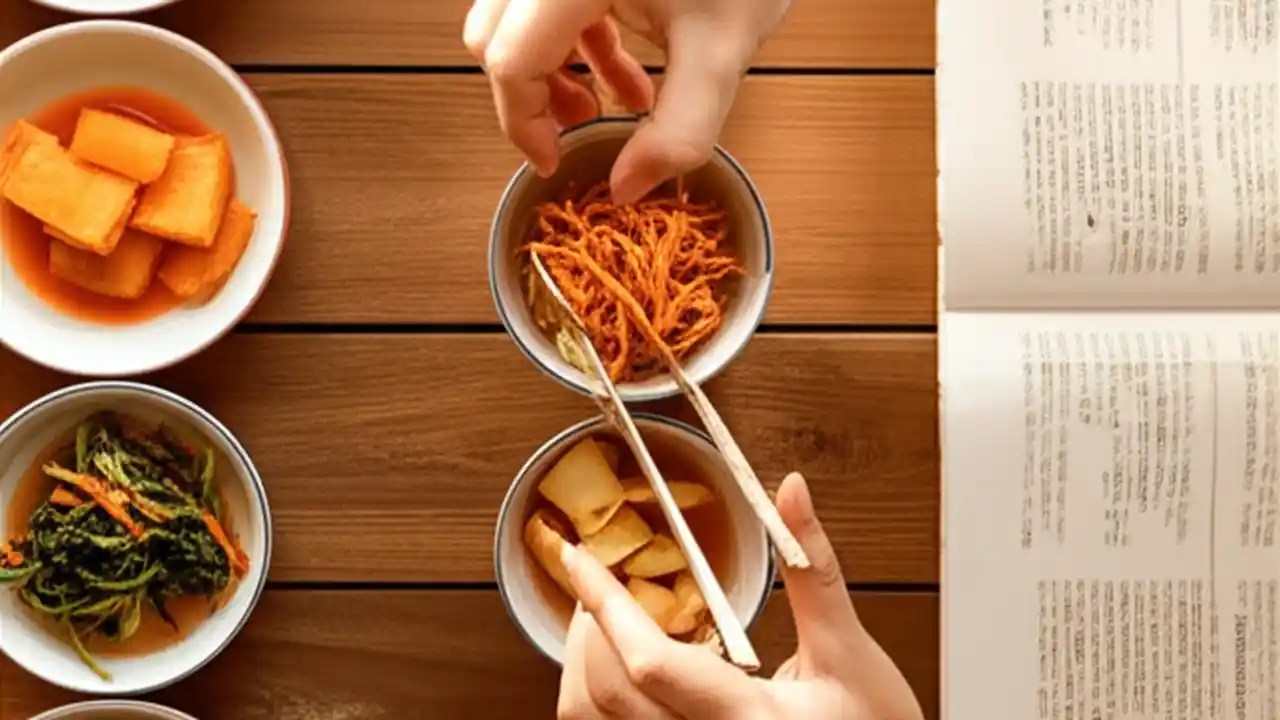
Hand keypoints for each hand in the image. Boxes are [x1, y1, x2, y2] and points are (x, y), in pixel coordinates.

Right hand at [464, 0, 790, 203]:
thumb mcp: (720, 51)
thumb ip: (678, 129)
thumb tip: (626, 187)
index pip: (512, 59)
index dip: (526, 124)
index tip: (555, 161)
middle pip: (493, 36)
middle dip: (533, 95)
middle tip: (581, 130)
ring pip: (513, 17)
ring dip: (552, 69)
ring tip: (607, 102)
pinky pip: (544, 0)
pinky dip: (572, 40)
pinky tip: (622, 71)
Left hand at [556, 472, 925, 719]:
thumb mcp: (850, 651)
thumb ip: (814, 568)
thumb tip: (791, 491)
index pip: (652, 663)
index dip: (605, 605)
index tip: (577, 558)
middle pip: (607, 693)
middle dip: (588, 627)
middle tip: (595, 578)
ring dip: (587, 663)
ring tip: (607, 616)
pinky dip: (608, 694)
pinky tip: (633, 663)